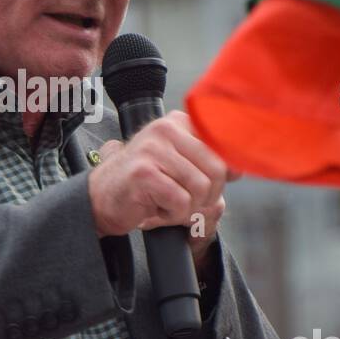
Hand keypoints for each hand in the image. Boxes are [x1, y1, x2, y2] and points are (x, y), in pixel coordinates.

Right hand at [87, 111, 240, 258]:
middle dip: (206, 196)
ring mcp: (153, 149)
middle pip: (217, 170)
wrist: (100, 200)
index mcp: (178, 122)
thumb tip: (239, 168)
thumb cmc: (145, 186)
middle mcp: (166, 129)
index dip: (225, 173)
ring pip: (201, 189)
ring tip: (166, 204)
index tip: (211, 186)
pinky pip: (181, 203)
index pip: (223, 145)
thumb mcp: (179, 165)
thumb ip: (207, 162)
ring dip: (187, 208)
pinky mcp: (144, 174)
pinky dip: (171, 216)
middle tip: (184, 203)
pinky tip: (155, 210)